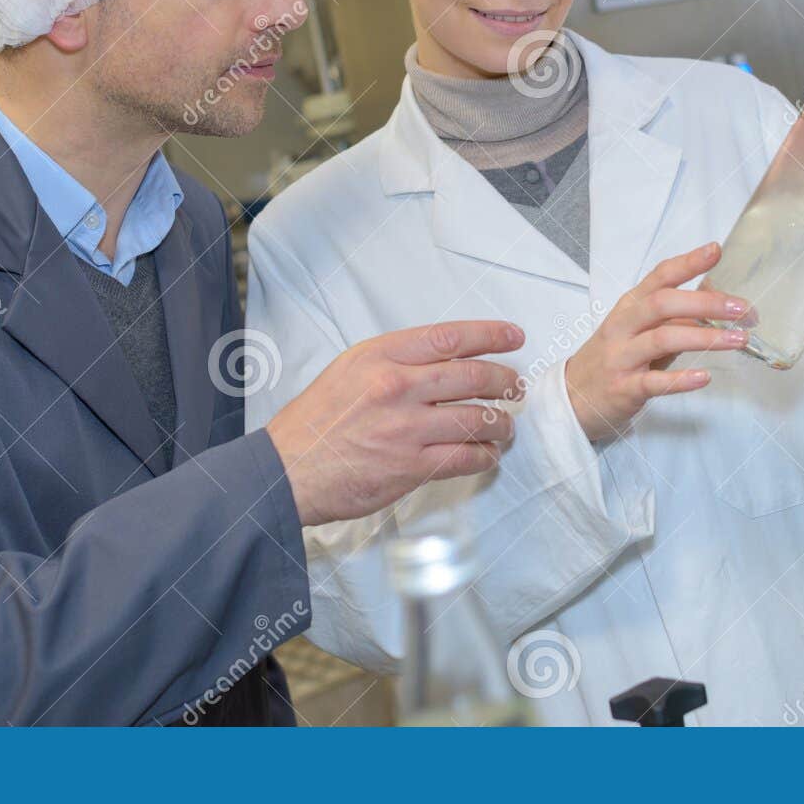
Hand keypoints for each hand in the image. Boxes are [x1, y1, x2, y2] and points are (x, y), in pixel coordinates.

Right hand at [266, 321, 524, 526]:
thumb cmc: (315, 422)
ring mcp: (406, 428)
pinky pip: (466, 457)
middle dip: (506, 381)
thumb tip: (443, 361)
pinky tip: (488, 454)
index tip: (513, 336)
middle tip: (516, 387)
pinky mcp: (410, 467)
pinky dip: (486, 455)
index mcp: (381, 356)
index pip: (450, 337)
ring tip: (506, 426)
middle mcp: (397, 386)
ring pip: (478, 418)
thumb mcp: (348, 370)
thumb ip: (394, 361)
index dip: (490, 334)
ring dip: (502, 423)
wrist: (287, 469)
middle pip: (474, 375)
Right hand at [564, 242, 748, 440]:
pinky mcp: (624, 388)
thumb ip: (672, 315)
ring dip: (703, 337)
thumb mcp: (638, 330)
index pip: (659, 277)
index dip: (687, 263)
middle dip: (705, 302)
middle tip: (741, 308)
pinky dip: (681, 379)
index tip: (716, 250)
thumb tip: (714, 294)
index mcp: (629, 306)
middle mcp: (623, 326)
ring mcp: (621, 357)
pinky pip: (654, 382)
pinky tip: (705, 377)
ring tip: (737, 340)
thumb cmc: (613, 358)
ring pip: (662, 339)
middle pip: (662, 304)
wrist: (573, 397)